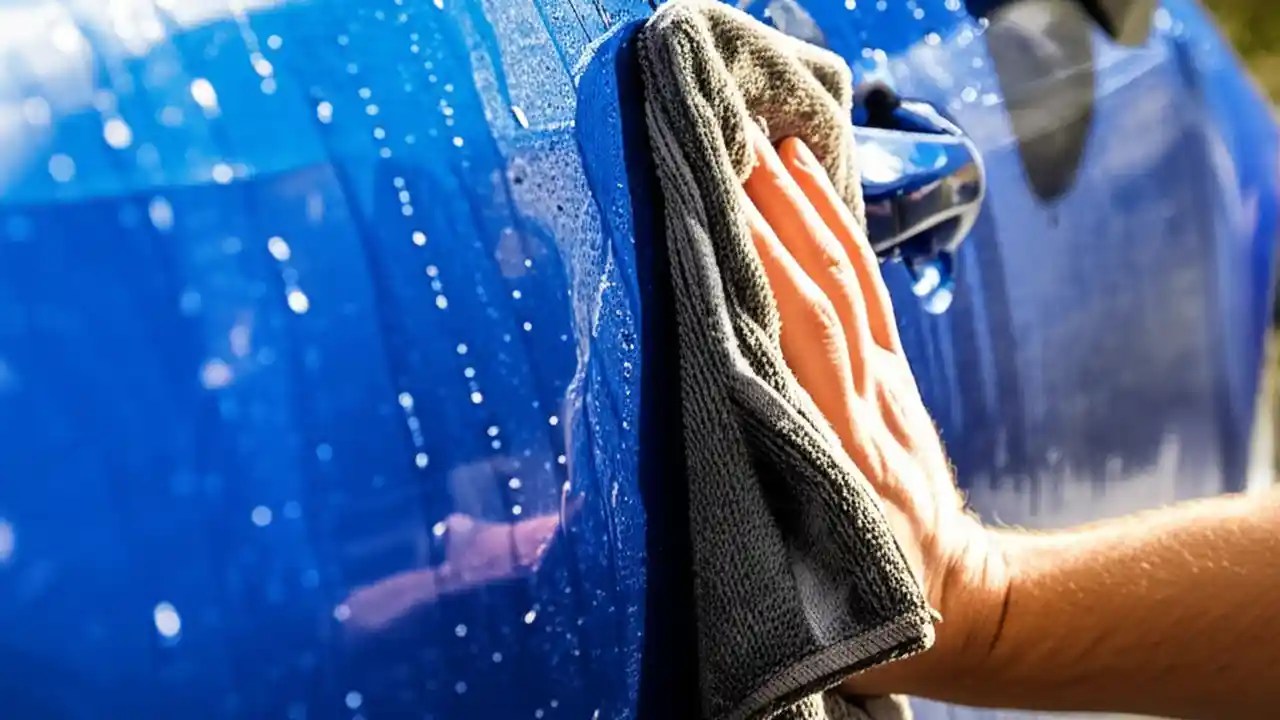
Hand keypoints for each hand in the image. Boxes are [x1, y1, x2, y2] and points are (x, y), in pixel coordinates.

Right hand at [741, 128, 1008, 693]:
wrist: (963, 597)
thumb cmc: (875, 594)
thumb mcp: (814, 564)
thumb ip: (772, 498)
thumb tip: (719, 421)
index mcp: (844, 444)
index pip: (805, 333)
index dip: (767, 268)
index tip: (723, 211)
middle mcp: (870, 401)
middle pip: (828, 291)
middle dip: (783, 217)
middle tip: (738, 151)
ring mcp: (888, 387)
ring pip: (852, 283)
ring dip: (814, 213)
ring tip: (778, 152)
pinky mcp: (896, 382)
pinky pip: (870, 296)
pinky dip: (841, 241)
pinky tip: (816, 203)